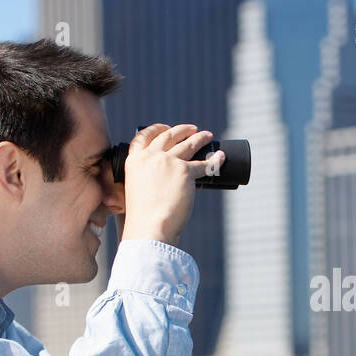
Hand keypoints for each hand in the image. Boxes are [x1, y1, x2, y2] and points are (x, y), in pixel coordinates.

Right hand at [118, 123, 224, 245]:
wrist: (150, 227)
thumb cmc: (143, 216)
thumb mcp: (137, 189)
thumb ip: (148, 178)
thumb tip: (171, 176)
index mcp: (134, 160)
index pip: (144, 136)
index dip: (157, 129)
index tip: (166, 128)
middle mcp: (151, 156)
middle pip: (169, 136)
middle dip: (182, 130)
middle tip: (192, 129)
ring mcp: (168, 161)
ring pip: (188, 144)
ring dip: (200, 138)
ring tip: (207, 136)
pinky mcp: (185, 171)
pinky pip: (204, 164)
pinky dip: (215, 160)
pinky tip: (220, 157)